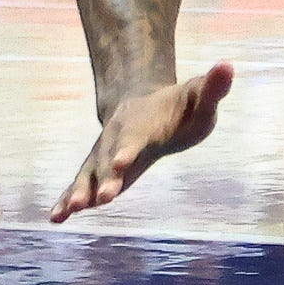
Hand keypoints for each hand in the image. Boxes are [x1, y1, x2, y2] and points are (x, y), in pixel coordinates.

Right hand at [48, 64, 234, 222]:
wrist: (148, 104)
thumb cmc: (183, 105)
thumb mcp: (201, 96)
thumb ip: (213, 87)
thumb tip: (228, 65)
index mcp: (144, 122)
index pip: (137, 136)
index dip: (129, 148)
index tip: (123, 162)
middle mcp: (118, 138)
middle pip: (109, 160)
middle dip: (105, 179)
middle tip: (100, 199)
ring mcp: (104, 154)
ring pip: (90, 173)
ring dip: (80, 192)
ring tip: (69, 212)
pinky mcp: (98, 170)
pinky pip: (80, 184)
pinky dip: (67, 200)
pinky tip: (55, 219)